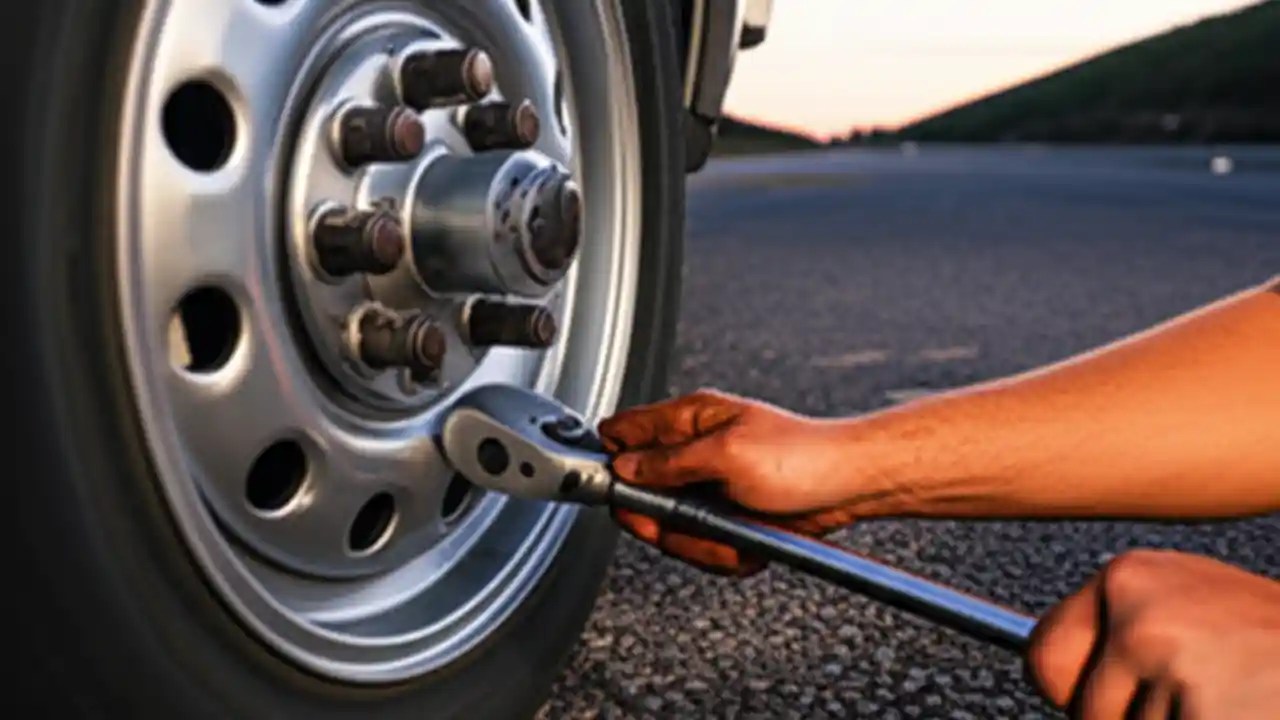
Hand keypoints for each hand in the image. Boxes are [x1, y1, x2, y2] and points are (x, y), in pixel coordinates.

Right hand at [598, 389, 867, 575]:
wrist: (850, 487)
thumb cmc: (802, 458)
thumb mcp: (728, 455)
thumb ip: (670, 461)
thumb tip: (625, 466)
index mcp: (690, 419)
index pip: (624, 432)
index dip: (614, 464)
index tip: (623, 495)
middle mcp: (694, 451)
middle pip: (642, 493)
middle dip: (664, 522)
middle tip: (689, 526)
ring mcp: (708, 486)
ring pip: (673, 527)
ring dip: (701, 542)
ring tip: (734, 536)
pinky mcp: (725, 516)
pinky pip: (704, 544)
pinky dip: (725, 551)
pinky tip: (748, 543)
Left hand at [1027, 549, 1279, 718]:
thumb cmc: (1278, 648)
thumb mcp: (1197, 616)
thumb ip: (1128, 633)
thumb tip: (1052, 674)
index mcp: (1132, 578)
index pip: (1043, 655)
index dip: (1074, 693)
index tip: (1105, 699)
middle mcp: (1141, 612)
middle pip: (1084, 713)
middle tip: (1199, 701)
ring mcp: (1172, 663)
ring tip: (1236, 701)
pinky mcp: (1203, 712)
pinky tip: (1242, 711)